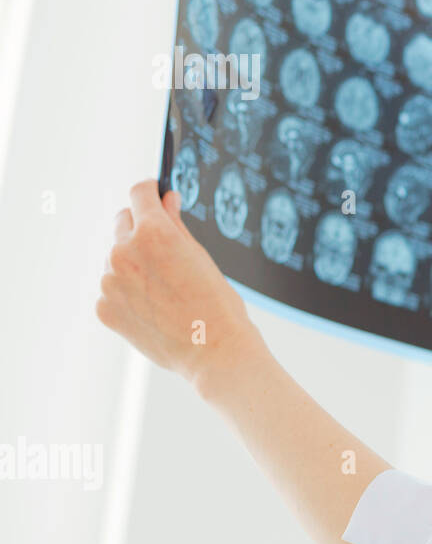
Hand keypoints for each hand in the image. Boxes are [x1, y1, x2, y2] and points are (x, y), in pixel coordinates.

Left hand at [96, 181, 262, 391]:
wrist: (214, 351)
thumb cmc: (217, 305)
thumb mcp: (201, 255)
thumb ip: (176, 223)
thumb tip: (166, 200)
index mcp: (153, 232)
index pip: (139, 193)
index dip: (150, 192)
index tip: (154, 195)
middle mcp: (124, 252)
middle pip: (123, 221)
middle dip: (141, 228)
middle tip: (166, 250)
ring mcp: (109, 281)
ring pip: (115, 256)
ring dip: (133, 262)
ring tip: (163, 286)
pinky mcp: (103, 307)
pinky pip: (111, 287)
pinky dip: (126, 291)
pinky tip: (153, 305)